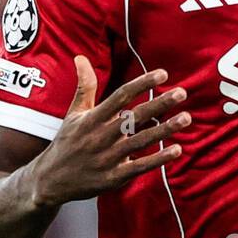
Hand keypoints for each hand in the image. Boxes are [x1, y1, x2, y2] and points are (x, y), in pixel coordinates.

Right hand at [30, 57, 190, 206]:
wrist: (51, 180)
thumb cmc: (66, 143)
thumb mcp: (73, 114)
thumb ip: (84, 87)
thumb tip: (81, 58)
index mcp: (93, 118)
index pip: (121, 95)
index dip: (142, 83)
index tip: (163, 73)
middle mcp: (101, 136)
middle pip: (135, 116)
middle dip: (160, 104)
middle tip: (182, 93)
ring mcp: (108, 157)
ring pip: (141, 140)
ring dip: (165, 129)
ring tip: (186, 118)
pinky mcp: (114, 177)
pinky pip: (140, 166)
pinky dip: (158, 159)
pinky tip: (177, 149)